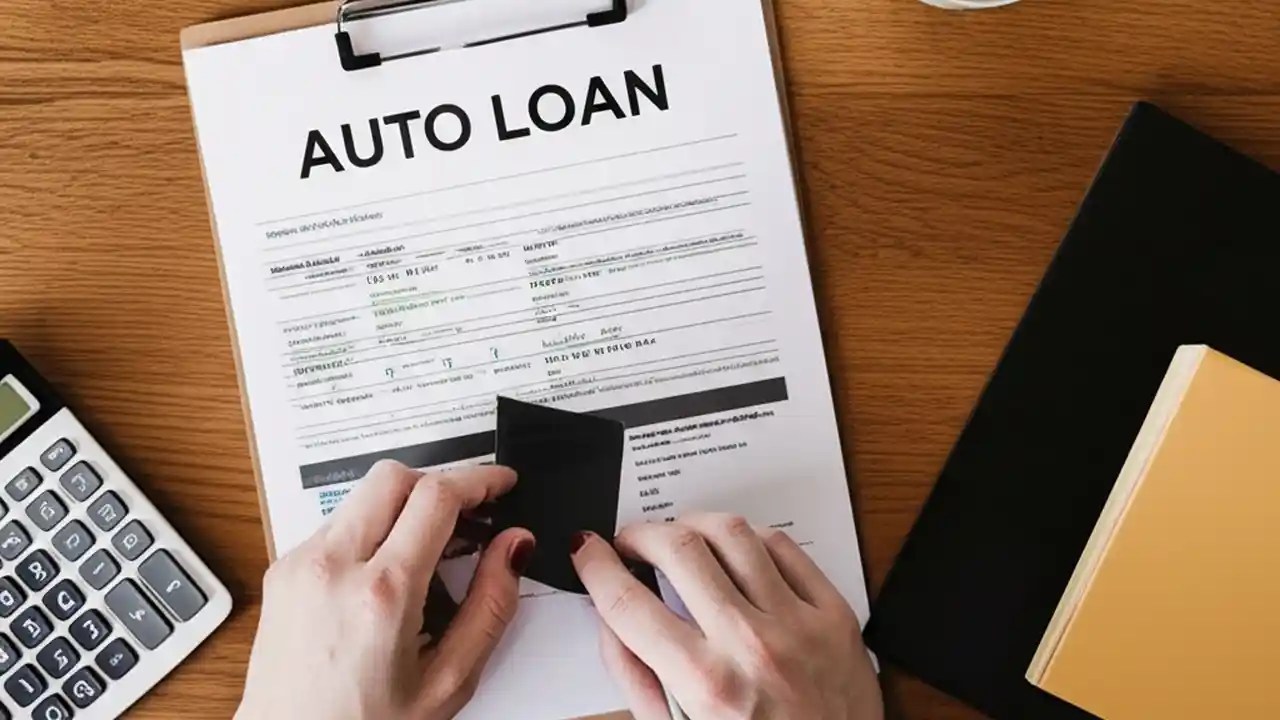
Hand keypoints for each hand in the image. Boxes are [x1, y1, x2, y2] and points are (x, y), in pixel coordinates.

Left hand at [236, 461, 534, 719]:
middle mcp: (332, 566)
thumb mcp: (448, 680)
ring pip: (363, 494)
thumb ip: (490, 605)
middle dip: (440, 481)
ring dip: (404, 504)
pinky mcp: (282, 570)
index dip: (479, 479)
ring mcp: (299, 564)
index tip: (500, 484)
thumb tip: (513, 547)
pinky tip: (389, 569)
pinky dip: (372, 528)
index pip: (436, 496)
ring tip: (431, 548)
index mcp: (381, 594)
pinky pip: (337, 523)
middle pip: (394, 475)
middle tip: (471, 509)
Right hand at [571, 514, 881, 719]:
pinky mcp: (835, 614)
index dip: (596, 567)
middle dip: (640, 534)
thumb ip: (638, 675)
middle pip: (678, 549)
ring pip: (733, 533)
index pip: (629, 603)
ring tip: (681, 537)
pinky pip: (785, 546)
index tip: (589, 552)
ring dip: (693, 524)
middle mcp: (752, 647)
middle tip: (631, 542)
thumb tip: (609, 616)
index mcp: (707, 686)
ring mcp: (799, 624)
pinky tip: (736, 550)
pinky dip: (750, 537)